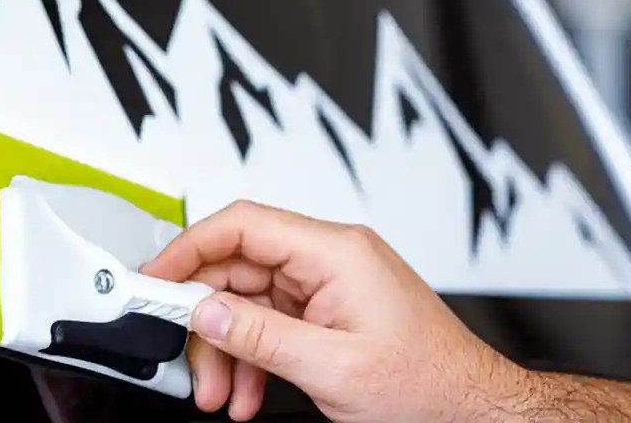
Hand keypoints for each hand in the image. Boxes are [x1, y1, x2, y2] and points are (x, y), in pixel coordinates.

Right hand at [143, 201, 526, 421]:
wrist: (474, 412)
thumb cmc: (430, 384)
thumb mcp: (332, 367)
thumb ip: (259, 336)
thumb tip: (203, 310)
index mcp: (335, 252)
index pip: (242, 225)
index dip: (189, 248)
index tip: (156, 278)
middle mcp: (330, 259)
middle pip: (238, 270)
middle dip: (207, 322)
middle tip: (192, 363)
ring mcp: (328, 285)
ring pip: (248, 303)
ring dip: (228, 350)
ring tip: (222, 395)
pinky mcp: (328, 310)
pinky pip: (270, 324)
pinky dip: (252, 358)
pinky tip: (247, 392)